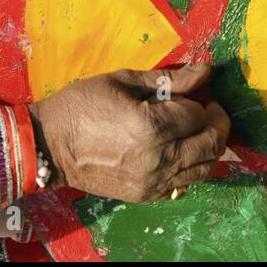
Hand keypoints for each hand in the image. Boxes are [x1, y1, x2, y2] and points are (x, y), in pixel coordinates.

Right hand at [28, 64, 230, 202]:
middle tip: (210, 109)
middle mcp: (157, 159)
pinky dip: (191, 168)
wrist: (50, 146)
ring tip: (197, 130)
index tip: (191, 93)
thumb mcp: (123, 81)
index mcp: (150, 127)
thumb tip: (204, 70)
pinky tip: (180, 152)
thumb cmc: (81, 105)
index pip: (197, 115)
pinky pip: (184, 185)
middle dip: (217, 123)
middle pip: (211, 144)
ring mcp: (152, 182)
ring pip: (204, 168)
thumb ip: (168, 79)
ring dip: (209, 146)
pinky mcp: (146, 195)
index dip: (198, 100)